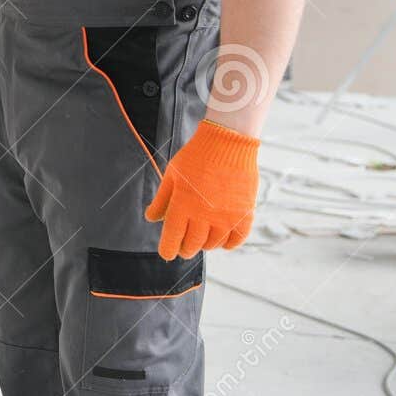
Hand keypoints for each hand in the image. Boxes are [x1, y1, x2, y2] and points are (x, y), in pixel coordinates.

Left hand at [143, 118, 260, 259]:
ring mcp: (226, 217)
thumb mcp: (172, 176)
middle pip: (192, 246)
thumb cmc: (195, 157)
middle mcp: (204, 216)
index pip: (172, 241)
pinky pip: (236, 240)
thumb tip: (151, 218)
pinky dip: (228, 244)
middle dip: (185, 249)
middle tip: (183, 246)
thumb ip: (161, 200)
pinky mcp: (244, 214)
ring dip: (205, 245)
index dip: (168, 250)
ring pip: (213, 245)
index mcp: (182, 207)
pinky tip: (221, 240)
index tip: (167, 253)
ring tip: (201, 238)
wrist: (227, 142)